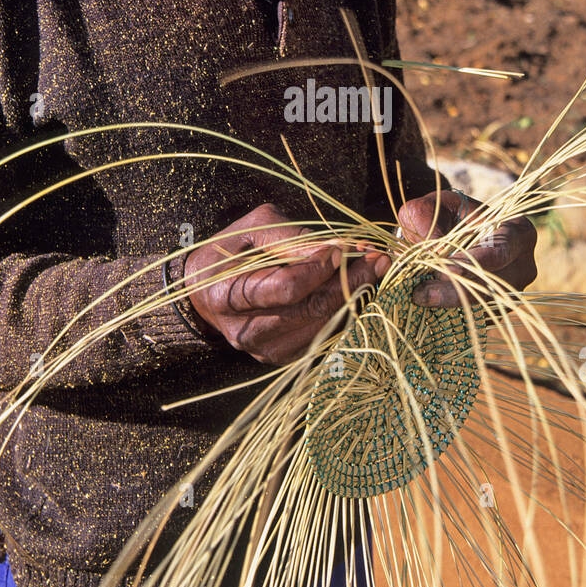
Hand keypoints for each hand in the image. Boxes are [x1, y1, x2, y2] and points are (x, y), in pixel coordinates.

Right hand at [183, 202, 390, 364]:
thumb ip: (291, 238)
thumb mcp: (254, 229)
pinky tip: (358, 288)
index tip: (341, 248)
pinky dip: (344, 312)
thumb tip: (338, 249)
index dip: (318, 269)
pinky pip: (323, 336)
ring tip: (373, 269)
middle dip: (348, 281)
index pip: (285, 289)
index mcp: (227, 295)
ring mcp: (265, 350)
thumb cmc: (232, 251)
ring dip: (354, 297)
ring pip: (322, 326)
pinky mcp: (283, 357)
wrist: (208, 289)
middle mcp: (245, 331)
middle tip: (377, 258)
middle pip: (309, 310)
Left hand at [396, 190, 536, 307]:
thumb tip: (432, 253)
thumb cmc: (442, 215)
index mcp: (517, 230)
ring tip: (420, 298)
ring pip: (485, 304)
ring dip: (451, 304)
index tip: (443, 268)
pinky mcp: (497, 310)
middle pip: (494, 282)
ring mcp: (512, 290)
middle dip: (456, 288)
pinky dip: (452, 314)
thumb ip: (426, 223)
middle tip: (422, 292)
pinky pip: (478, 317)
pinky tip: (427, 308)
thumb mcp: (429, 209)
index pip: (501, 248)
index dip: (474, 260)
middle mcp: (522, 264)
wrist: (446, 235)